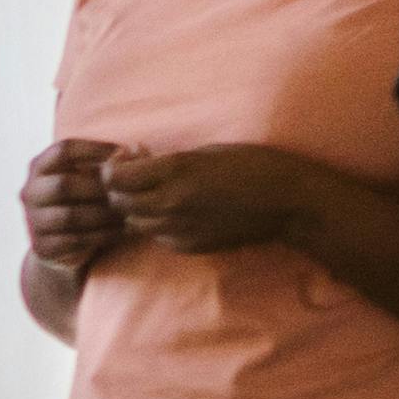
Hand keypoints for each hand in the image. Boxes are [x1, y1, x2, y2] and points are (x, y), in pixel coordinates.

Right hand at [19, 137, 128, 274]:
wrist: (63, 249)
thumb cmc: (84, 202)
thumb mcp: (91, 178)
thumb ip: (111, 163)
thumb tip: (137, 149)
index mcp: (39, 167)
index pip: (63, 150)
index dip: (95, 150)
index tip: (124, 155)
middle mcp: (30, 192)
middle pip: (63, 185)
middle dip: (99, 189)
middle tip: (126, 192)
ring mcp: (33, 221)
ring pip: (69, 217)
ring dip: (103, 215)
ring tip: (127, 213)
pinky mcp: (43, 247)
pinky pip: (74, 241)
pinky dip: (102, 235)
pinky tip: (121, 231)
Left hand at [99, 144, 327, 257]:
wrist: (285, 202)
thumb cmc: (252, 164)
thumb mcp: (206, 151)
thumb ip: (168, 161)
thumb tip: (139, 160)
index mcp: (175, 172)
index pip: (116, 178)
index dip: (114, 169)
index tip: (126, 160)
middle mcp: (171, 203)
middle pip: (120, 203)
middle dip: (121, 190)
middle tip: (137, 176)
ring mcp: (180, 229)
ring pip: (135, 224)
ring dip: (137, 209)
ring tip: (157, 194)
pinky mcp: (191, 246)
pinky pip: (159, 238)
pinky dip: (158, 225)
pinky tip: (177, 211)